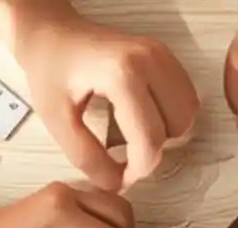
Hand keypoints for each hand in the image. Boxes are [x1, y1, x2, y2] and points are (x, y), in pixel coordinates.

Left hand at [7, 2, 197, 189]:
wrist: (52, 33)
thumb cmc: (50, 68)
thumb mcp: (57, 119)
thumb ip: (87, 157)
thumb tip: (117, 184)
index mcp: (121, 73)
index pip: (149, 138)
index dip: (140, 168)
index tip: (123, 178)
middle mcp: (149, 60)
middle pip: (175, 128)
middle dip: (153, 150)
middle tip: (126, 156)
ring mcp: (162, 55)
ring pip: (187, 115)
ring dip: (166, 134)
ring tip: (134, 136)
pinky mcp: (167, 57)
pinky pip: (187, 99)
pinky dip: (171, 117)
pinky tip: (144, 118)